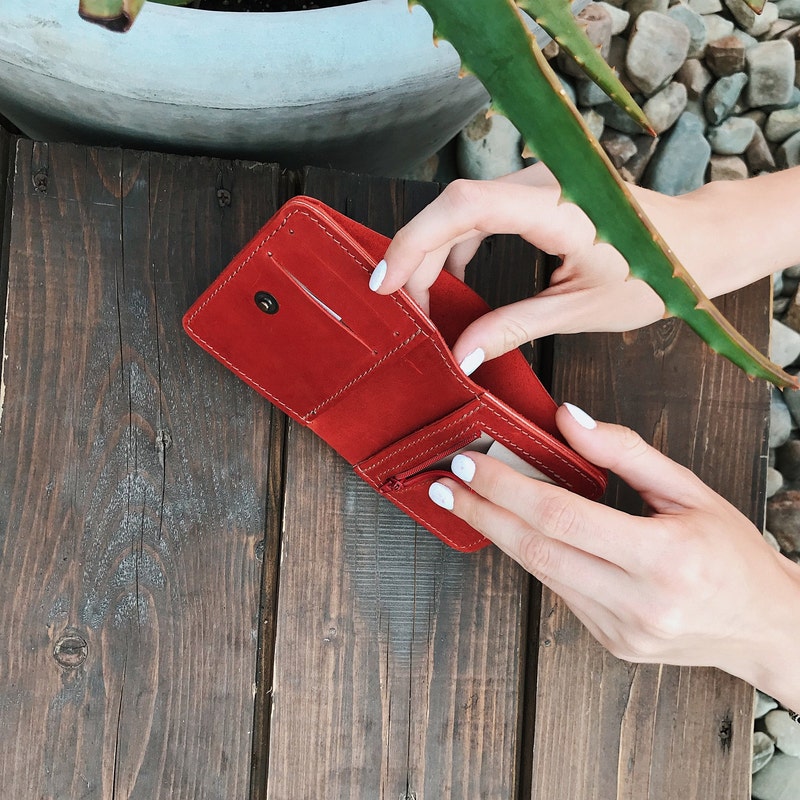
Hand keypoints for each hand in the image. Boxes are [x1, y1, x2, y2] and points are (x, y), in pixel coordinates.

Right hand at [370, 163, 743, 371]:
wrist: (695, 244)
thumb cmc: (653, 275)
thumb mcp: (581, 312)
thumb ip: (514, 329)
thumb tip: (460, 357)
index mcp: (558, 208)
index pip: (464, 208)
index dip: (414, 243)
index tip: (384, 285)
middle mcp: (541, 182)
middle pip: (452, 210)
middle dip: (417, 261)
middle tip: (407, 314)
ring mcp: (536, 183)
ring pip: (460, 212)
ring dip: (433, 256)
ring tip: (426, 306)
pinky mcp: (534, 193)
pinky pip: (479, 214)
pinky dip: (456, 248)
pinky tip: (454, 284)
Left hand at [427, 402, 799, 709]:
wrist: (768, 626)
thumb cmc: (733, 552)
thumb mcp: (689, 490)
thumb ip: (624, 452)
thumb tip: (566, 418)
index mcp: (665, 556)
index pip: (562, 516)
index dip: (507, 488)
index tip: (469, 463)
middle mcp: (640, 602)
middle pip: (537, 550)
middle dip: (482, 513)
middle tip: (444, 485)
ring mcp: (622, 630)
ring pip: (541, 574)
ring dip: (499, 534)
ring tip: (467, 500)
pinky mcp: (611, 643)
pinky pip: (558, 591)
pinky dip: (534, 556)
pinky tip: (517, 530)